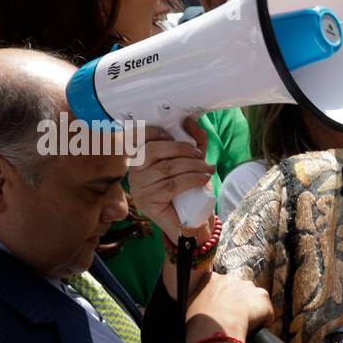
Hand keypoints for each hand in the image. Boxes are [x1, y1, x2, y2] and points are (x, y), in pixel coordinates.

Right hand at [127, 117, 210, 241]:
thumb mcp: (193, 161)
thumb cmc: (189, 190)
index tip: (173, 134)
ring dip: (192, 166)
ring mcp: (138, 188)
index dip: (153, 132)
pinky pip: (170, 185)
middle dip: (181, 149)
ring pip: (165, 169)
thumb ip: (193, 140)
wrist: (190, 221)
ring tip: (208, 169)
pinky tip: (203, 179)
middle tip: (200, 155)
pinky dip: (191, 179)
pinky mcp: (146, 202)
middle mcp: (134, 173)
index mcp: (140, 160)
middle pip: (153, 151)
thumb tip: (190, 120)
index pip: (137, 139)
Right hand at [185, 271, 272, 339]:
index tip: (224, 310)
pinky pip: (266, 310)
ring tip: (245, 326)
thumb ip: (198, 301)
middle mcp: (232, 277)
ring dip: (252, 310)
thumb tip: (202, 309)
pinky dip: (264, 320)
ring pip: (254, 299)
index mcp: (212, 279)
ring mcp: (248, 286)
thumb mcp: (190, 306)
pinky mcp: (262, 296)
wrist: (215, 328)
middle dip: (239, 302)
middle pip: (240, 289)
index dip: (224, 299)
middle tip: (235, 319)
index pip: (221, 285)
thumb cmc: (198, 322)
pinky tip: (256, 330)